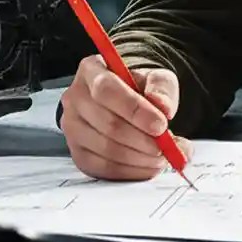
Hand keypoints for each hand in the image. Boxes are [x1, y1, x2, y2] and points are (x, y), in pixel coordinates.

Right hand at [59, 54, 193, 180]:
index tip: (161, 125)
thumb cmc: (138, 88)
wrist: (126, 102)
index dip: (134, 110)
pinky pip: (105, 169)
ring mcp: (73, 128)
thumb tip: (163, 107)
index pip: (106, 90)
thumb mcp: (156, 78)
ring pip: (107, 150)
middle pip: (108, 124)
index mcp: (92, 70)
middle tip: (168, 147)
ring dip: (141, 158)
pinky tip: (150, 165)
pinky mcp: (78, 154)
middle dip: (143, 140)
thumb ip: (162, 88)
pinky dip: (132, 171)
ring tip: (164, 155)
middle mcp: (75, 98)